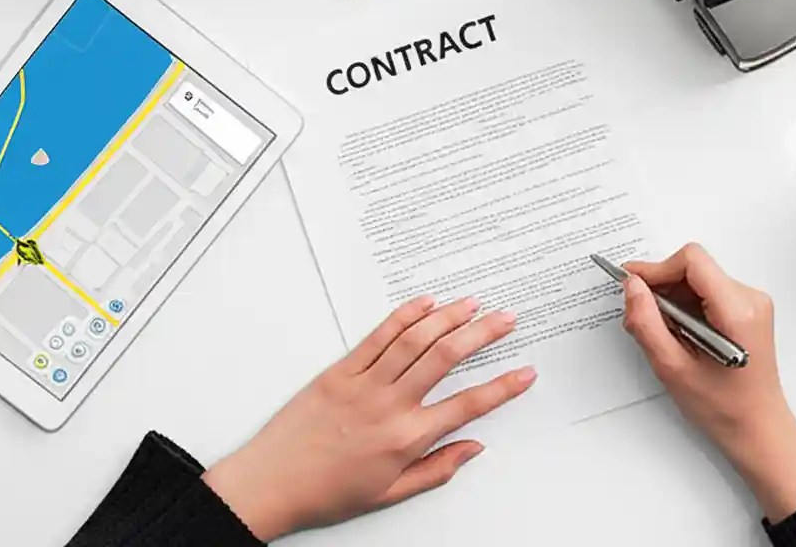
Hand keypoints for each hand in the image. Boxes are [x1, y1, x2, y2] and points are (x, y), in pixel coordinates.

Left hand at [203, 296, 536, 540]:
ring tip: (471, 303)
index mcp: (405, 438)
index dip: (502, 387)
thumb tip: (472, 448)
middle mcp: (388, 405)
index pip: (468, 406)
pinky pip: (377, 336)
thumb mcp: (390, 493)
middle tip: (505, 318)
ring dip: (448, 316)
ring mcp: (363, 383)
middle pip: (446, 357)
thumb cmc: (325, 492)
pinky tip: (424, 304)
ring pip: (415, 339)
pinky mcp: (339, 371)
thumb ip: (437, 469)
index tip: (525, 374)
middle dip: (482, 333)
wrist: (270, 484)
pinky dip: (404, 316)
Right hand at [622, 244, 795, 522]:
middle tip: (642, 318)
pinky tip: (681, 335)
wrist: (758, 428)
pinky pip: (707, 292)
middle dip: (662, 287)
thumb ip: (647, 323)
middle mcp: (750, 298)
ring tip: (665, 335)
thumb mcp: (672, 368)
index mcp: (737, 310)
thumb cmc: (723, 407)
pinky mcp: (747, 310)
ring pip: (698, 279)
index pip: (691, 261)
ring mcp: (752, 303)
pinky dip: (686, 307)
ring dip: (673, 300)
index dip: (656, 269)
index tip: (631, 284)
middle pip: (694, 268)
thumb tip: (632, 287)